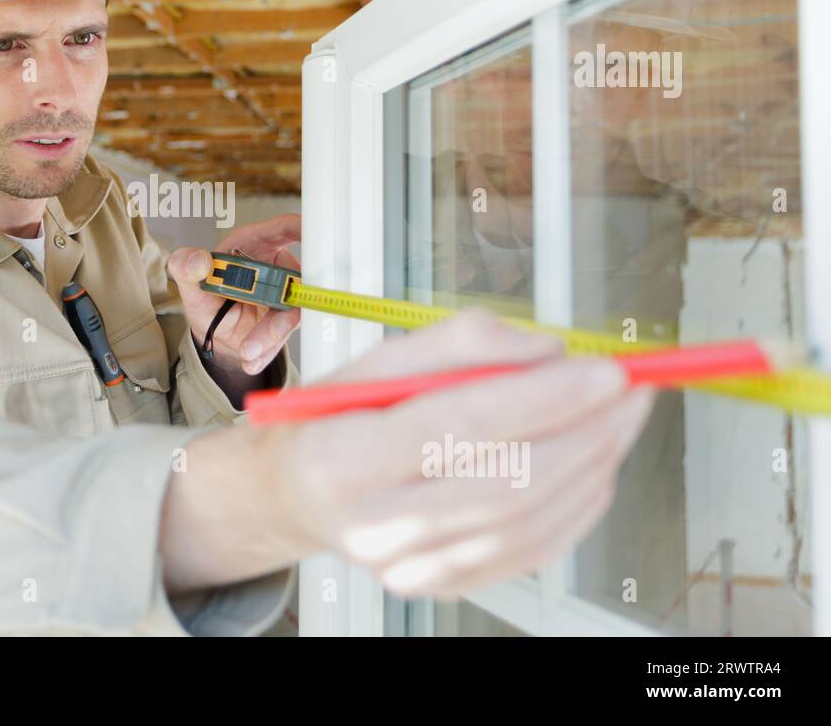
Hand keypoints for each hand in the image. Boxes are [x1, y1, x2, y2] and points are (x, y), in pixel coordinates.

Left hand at [166, 214, 302, 375]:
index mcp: (255, 245)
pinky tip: (250, 361)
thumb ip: (186, 266)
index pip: (283, 230)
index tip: (313, 233)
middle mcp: (276, 268)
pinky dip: (267, 351)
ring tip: (246, 350)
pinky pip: (285, 335)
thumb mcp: (189, 280)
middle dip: (280, 304)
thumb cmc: (206, 293)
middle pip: (294, 278)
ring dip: (271, 334)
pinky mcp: (287, 321)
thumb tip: (198, 260)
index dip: (301, 228)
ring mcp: (285, 295)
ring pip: (292, 312)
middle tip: (262, 325)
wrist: (212, 330)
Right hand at [272, 309, 653, 597]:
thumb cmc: (338, 419)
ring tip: (620, 418)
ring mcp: (410, 567)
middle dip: (586, 433)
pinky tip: (594, 463)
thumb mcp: (375, 359)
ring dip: (594, 467)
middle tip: (631, 390)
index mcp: (344, 457)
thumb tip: (547, 350)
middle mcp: (374, 526)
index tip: (604, 368)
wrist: (296, 493)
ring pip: (529, 526)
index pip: (458, 427)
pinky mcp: (443, 586)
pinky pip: (532, 553)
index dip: (543, 397)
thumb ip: (458, 342)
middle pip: (506, 486)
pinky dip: (578, 506)